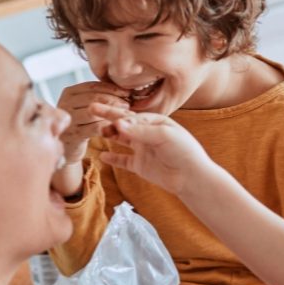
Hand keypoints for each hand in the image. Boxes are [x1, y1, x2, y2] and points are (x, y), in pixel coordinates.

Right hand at [56, 81, 129, 163]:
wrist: (67, 145)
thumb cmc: (80, 122)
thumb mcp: (84, 105)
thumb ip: (99, 95)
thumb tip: (124, 89)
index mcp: (69, 92)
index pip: (92, 86)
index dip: (111, 88)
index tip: (127, 92)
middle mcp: (65, 104)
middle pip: (93, 98)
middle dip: (113, 100)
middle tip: (128, 104)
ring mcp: (69, 120)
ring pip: (94, 113)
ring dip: (112, 113)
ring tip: (125, 114)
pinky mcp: (75, 135)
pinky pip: (95, 128)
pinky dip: (108, 126)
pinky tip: (118, 126)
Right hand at [89, 103, 210, 195]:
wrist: (192, 177)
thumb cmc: (183, 151)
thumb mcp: (164, 136)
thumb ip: (140, 130)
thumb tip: (118, 124)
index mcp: (156, 122)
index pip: (133, 116)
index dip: (120, 115)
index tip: (110, 119)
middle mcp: (148, 134)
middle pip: (124, 123)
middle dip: (108, 116)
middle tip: (91, 107)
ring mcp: (143, 149)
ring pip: (121, 140)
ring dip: (109, 135)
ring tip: (97, 131)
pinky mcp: (140, 165)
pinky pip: (123, 160)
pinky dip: (113, 158)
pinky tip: (102, 155)